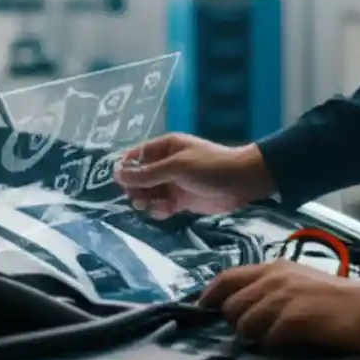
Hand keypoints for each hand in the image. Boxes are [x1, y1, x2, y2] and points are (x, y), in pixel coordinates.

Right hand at [114, 133, 274, 218]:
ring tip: (152, 205)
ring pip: (148, 194)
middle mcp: (166, 165)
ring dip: (146, 201)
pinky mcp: (181, 201)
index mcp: (164, 148)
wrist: (242, 183)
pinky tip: (165, 211)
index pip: (136, 156)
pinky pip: (161, 206)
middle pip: (139, 178)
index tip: (121, 182)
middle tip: (138, 197)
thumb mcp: (176, 167)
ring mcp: (173, 183)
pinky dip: (159, 210)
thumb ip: (147, 173)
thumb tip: (117, 174)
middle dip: (135, 188)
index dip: (126, 168)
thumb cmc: (210, 166)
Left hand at [199, 261, 359, 352]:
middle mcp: (274, 278)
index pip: (227, 277)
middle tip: (250, 332)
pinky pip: (267, 338)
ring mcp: (284, 298)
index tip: (202, 308)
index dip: (209, 295)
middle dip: (234, 322)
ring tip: (273, 338)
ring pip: (244, 323)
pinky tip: (286, 344)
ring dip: (253, 336)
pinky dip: (272, 345)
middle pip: (230, 304)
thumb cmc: (341, 298)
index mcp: (274, 267)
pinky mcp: (295, 318)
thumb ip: (274, 288)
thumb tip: (249, 306)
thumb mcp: (301, 281)